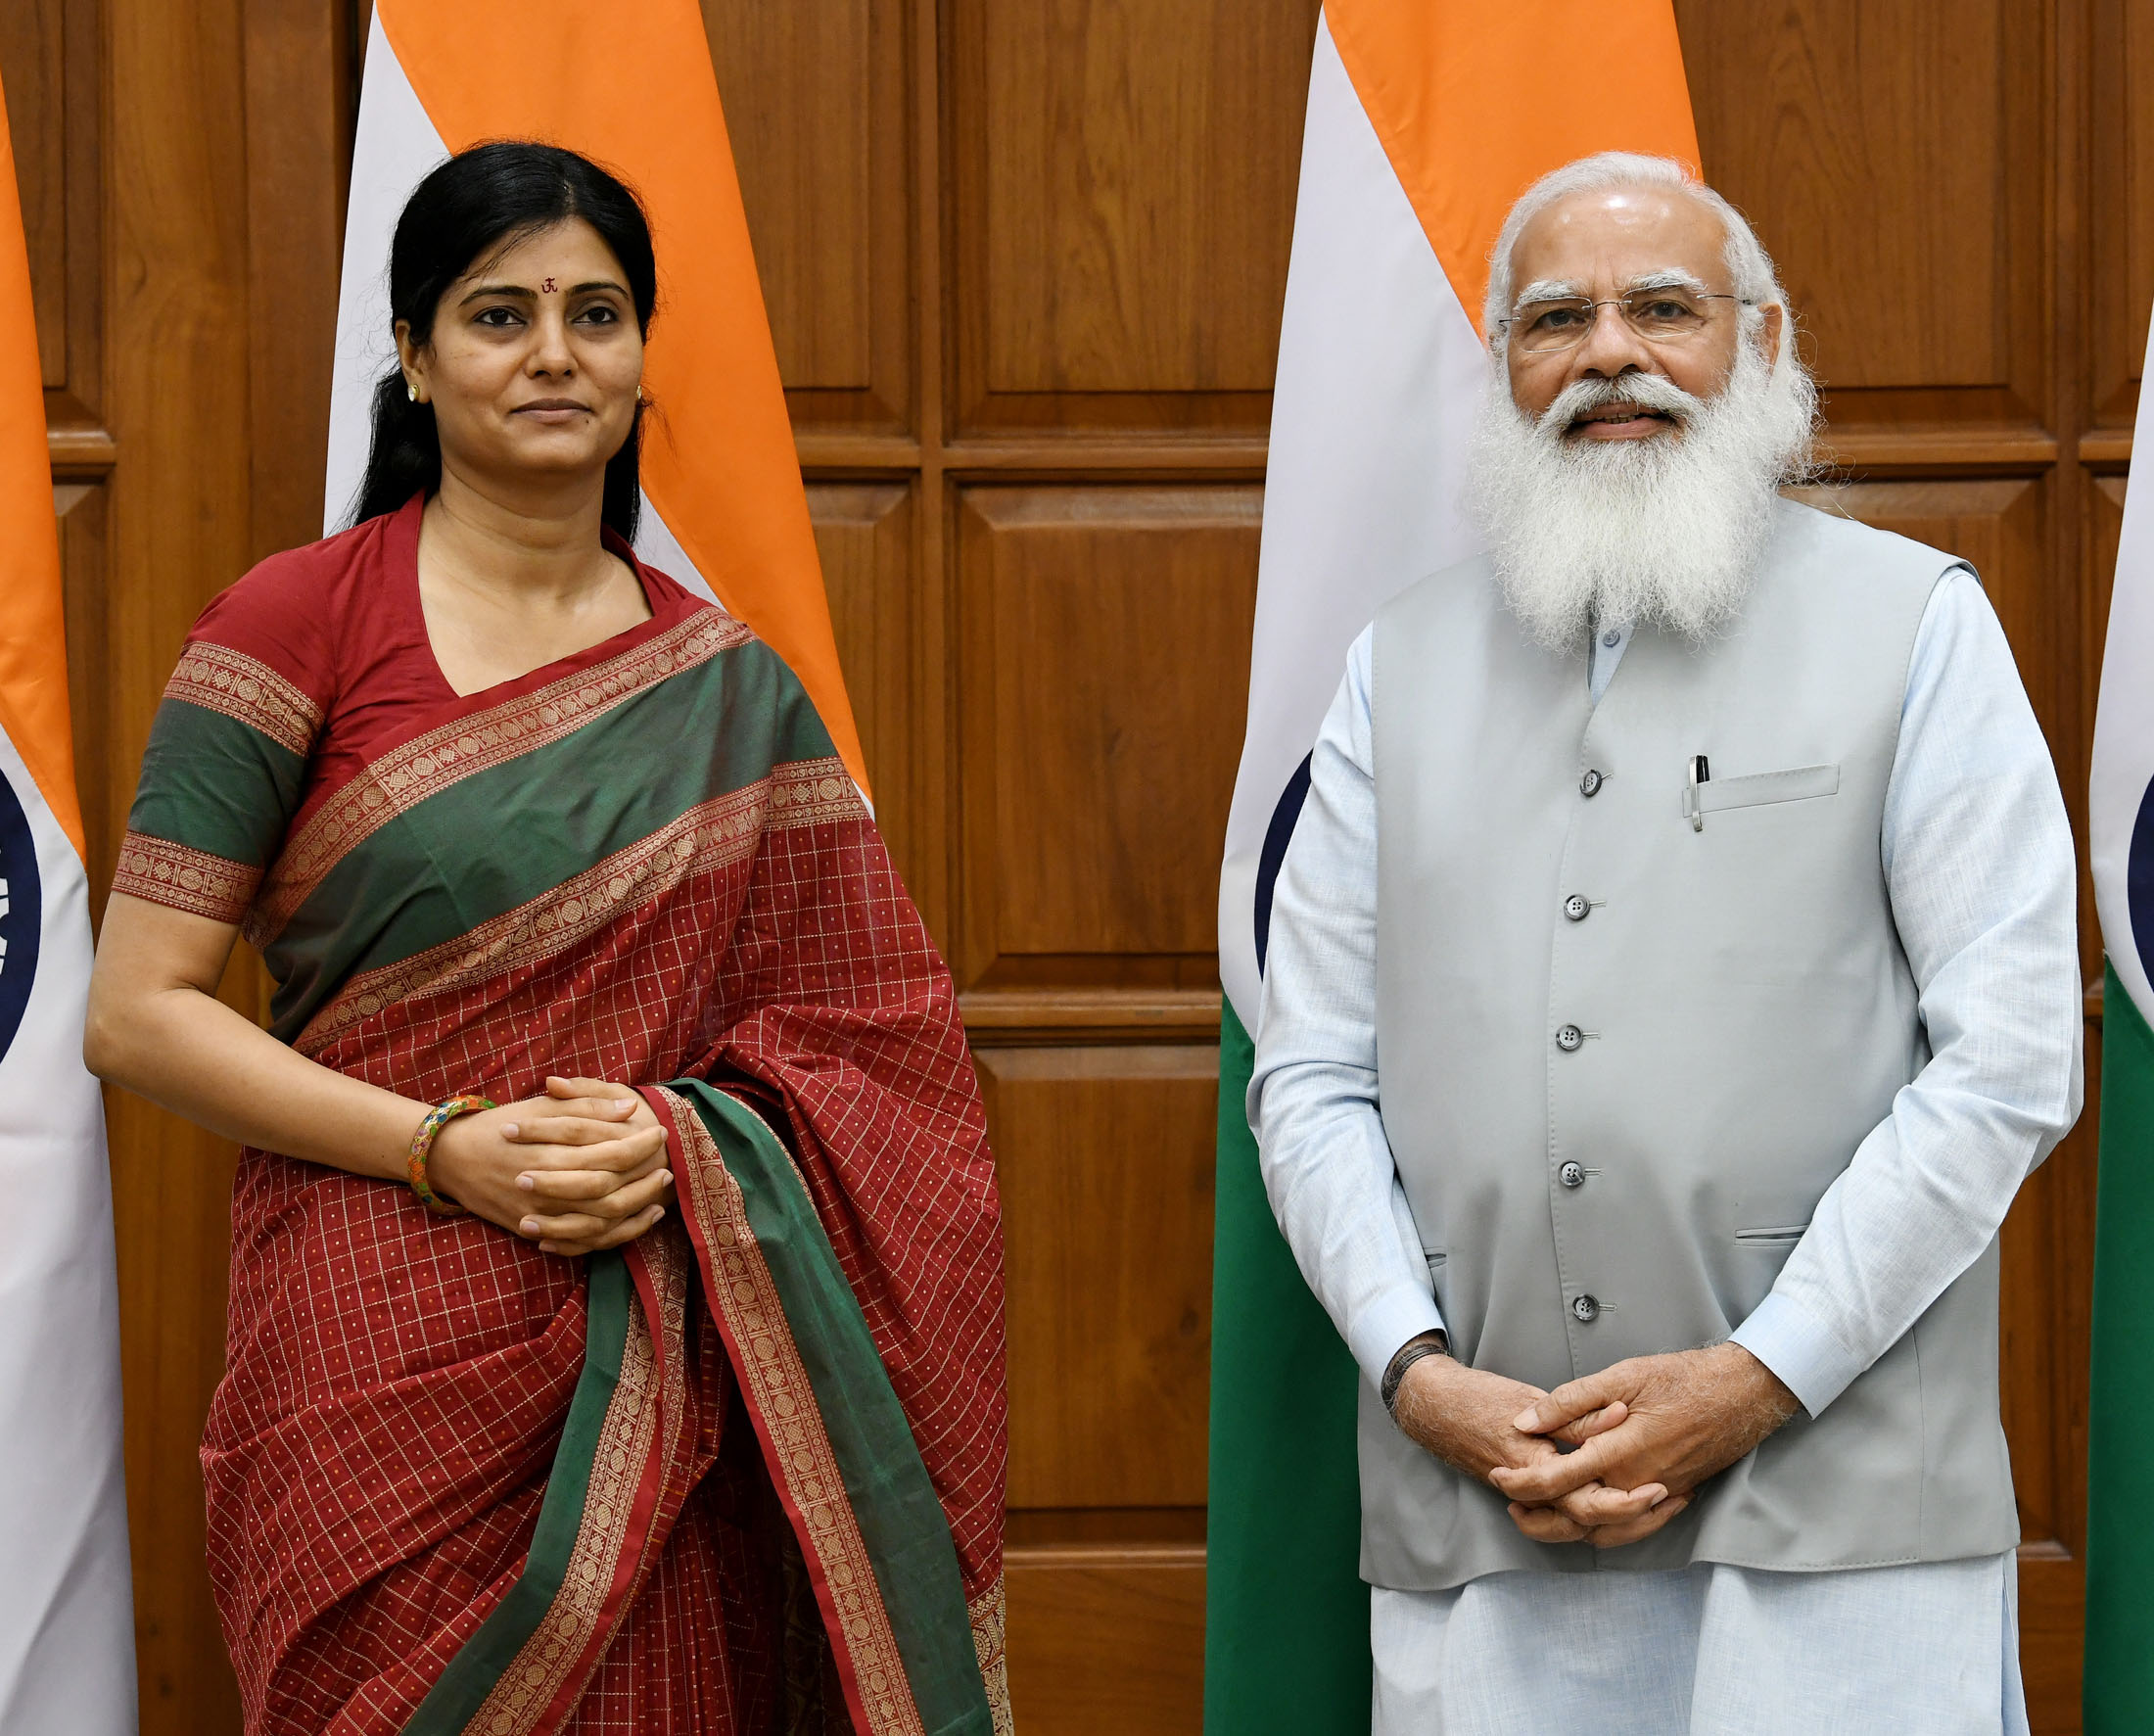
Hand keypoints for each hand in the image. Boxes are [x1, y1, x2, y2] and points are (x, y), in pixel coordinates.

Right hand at [426, 1076, 671, 1255]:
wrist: (452, 1158)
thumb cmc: (502, 1126)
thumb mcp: (541, 1107)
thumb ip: (585, 1105)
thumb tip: (629, 1109)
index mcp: (550, 1149)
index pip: (608, 1150)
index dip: (640, 1144)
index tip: (661, 1132)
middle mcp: (545, 1184)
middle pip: (607, 1190)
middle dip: (643, 1179)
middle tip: (667, 1165)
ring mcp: (538, 1212)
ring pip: (597, 1222)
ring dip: (634, 1210)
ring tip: (660, 1195)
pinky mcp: (533, 1229)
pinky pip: (580, 1242)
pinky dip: (610, 1236)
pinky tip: (634, 1222)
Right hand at [1392, 1354, 1672, 1543]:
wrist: (1436, 1410)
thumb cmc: (1481, 1399)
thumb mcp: (1531, 1400)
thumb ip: (1576, 1416)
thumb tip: (1621, 1417)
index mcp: (1534, 1467)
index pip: (1586, 1500)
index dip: (1625, 1501)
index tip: (1657, 1489)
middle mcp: (1533, 1492)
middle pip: (1588, 1524)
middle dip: (1632, 1518)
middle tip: (1668, 1499)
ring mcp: (1529, 1497)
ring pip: (1577, 1528)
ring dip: (1618, 1522)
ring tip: (1655, 1505)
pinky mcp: (1528, 1493)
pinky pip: (1564, 1515)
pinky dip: (1595, 1514)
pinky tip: (1621, 1500)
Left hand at [1488, 1343, 1799, 1524]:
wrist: (1741, 1395)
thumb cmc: (1681, 1378)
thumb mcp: (1622, 1376)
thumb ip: (1570, 1401)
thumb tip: (1526, 1421)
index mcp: (1619, 1450)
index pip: (1557, 1480)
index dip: (1522, 1481)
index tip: (1499, 1476)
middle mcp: (1637, 1482)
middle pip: (1575, 1515)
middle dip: (1537, 1512)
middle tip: (1510, 1500)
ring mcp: (1657, 1495)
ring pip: (1604, 1530)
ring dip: (1567, 1528)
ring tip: (1538, 1513)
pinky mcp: (1673, 1497)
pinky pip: (1633, 1529)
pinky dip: (1606, 1529)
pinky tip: (1588, 1517)